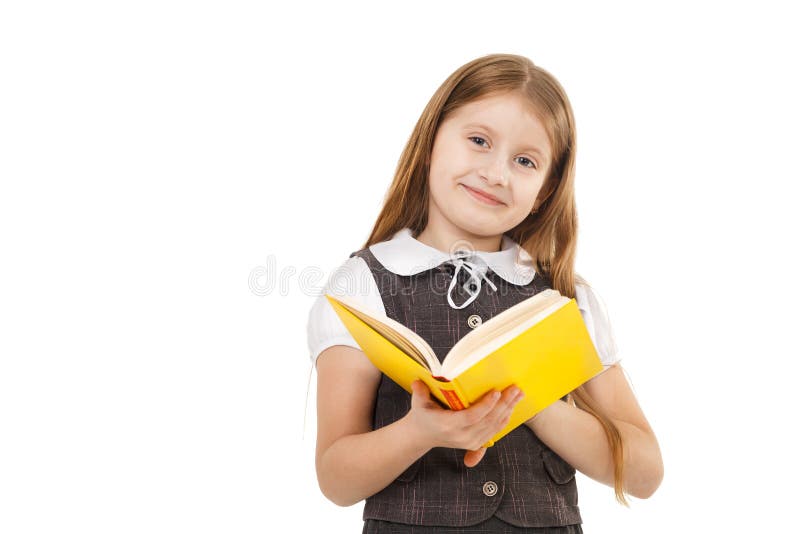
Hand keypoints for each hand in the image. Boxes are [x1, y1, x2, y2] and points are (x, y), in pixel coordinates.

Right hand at [406, 380, 523, 466]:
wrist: (422, 435)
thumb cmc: (423, 415)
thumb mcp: (418, 403)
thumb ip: (419, 392)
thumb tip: (418, 382)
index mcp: (448, 425)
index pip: (471, 417)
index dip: (486, 406)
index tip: (496, 392)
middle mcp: (461, 436)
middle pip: (488, 421)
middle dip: (504, 404)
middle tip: (515, 389)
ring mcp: (469, 441)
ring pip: (494, 426)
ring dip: (508, 410)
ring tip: (518, 394)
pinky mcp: (475, 443)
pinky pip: (495, 431)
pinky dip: (505, 419)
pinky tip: (512, 407)